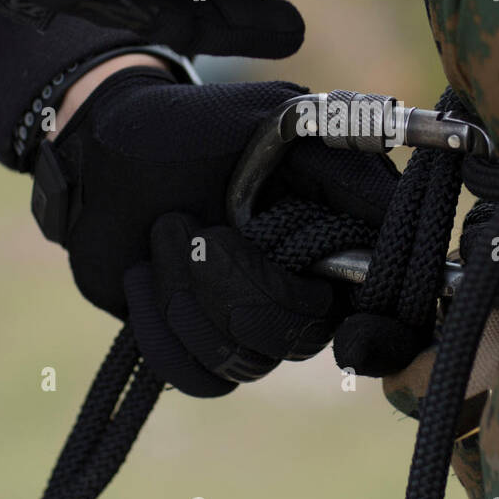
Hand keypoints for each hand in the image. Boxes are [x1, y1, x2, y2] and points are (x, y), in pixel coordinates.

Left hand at [38, 68, 398, 394]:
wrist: (96, 154)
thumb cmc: (186, 125)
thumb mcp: (269, 122)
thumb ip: (339, 162)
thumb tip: (401, 211)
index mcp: (337, 231)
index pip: (383, 298)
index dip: (378, 320)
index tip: (339, 309)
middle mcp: (306, 283)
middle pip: (303, 336)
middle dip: (239, 285)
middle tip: (200, 230)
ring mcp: (252, 320)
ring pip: (248, 360)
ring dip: (189, 296)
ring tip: (164, 235)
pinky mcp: (200, 344)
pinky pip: (197, 377)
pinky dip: (160, 326)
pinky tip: (143, 275)